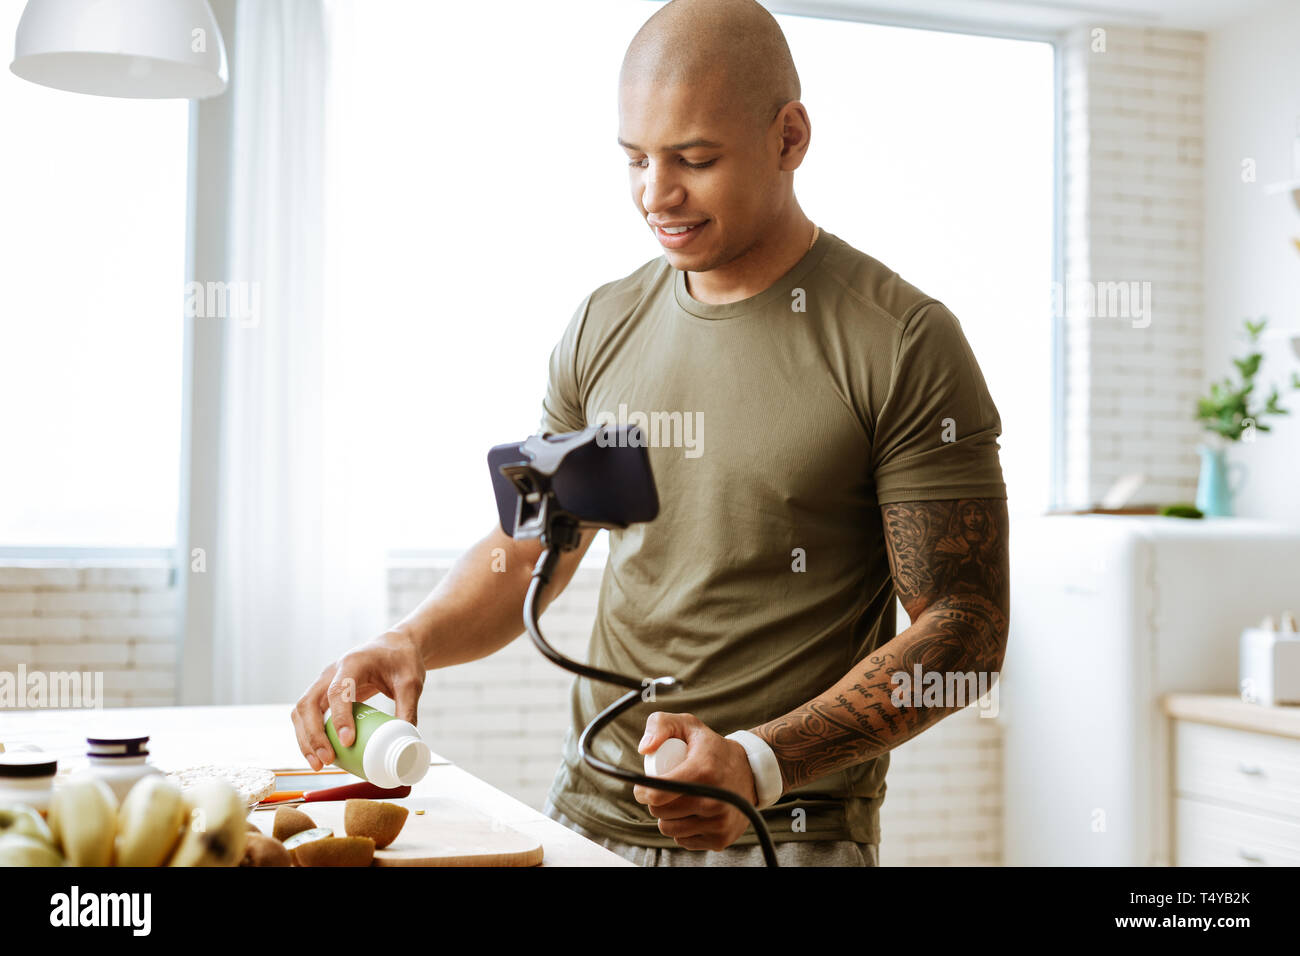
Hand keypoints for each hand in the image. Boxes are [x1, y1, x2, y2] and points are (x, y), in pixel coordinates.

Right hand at [290, 629, 425, 770]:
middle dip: (313, 735)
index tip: (347, 741)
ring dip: (306, 739)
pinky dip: (308, 735)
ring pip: (302, 710)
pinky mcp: (324, 693)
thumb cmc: (402, 660)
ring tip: (319, 765)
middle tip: (327, 760)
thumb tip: (405, 744)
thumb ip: (408, 710)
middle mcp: (332, 671)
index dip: (340, 716)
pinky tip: (319, 755)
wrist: (394, 646)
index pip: (339, 690)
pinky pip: (307, 714)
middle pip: (309, 702)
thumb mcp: (412, 683)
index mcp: (354, 663)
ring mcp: (324, 681)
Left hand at [633, 712, 757, 850]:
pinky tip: (692, 814)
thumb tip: (644, 748)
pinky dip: (682, 830)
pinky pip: (684, 841)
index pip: (658, 793)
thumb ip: (660, 724)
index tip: (644, 786)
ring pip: (669, 829)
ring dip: (667, 817)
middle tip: (666, 791)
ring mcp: (719, 822)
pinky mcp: (722, 839)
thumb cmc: (712, 748)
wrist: (751, 772)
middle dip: (656, 802)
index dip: (643, 791)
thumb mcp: (689, 725)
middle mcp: (713, 800)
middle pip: (660, 812)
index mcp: (702, 771)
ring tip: (679, 801)